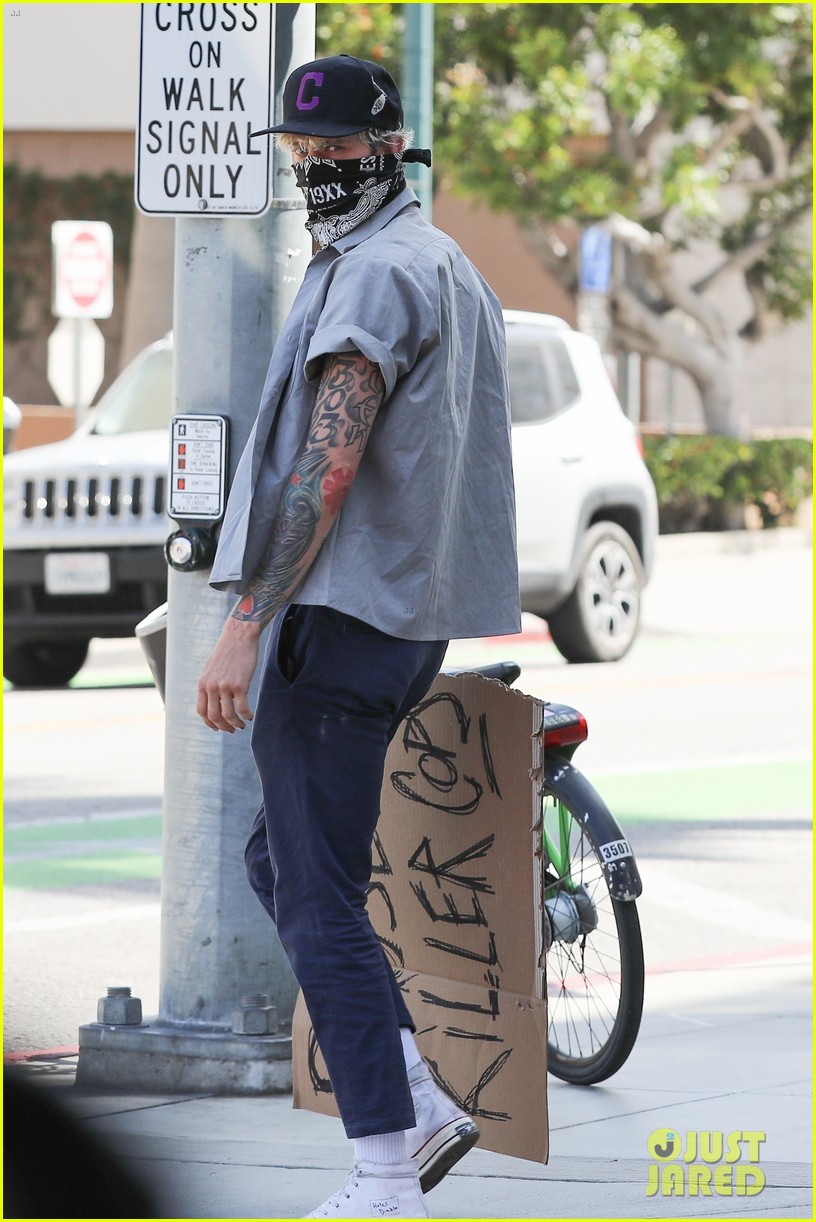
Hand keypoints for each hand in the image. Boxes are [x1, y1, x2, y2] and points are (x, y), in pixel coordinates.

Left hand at [197, 617, 262, 731]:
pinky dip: (247, 715)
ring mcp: (225, 686)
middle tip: (231, 729)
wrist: (239, 636)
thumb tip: (214, 698)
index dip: (209, 723)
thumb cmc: (227, 651)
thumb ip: (210, 683)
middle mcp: (211, 686)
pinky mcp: (240, 684)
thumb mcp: (211, 668)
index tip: (217, 727)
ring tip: (242, 725)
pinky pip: (242, 707)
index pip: (202, 711)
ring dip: (236, 724)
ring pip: (228, 715)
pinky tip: (250, 716)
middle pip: (214, 716)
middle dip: (223, 727)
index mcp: (203, 683)